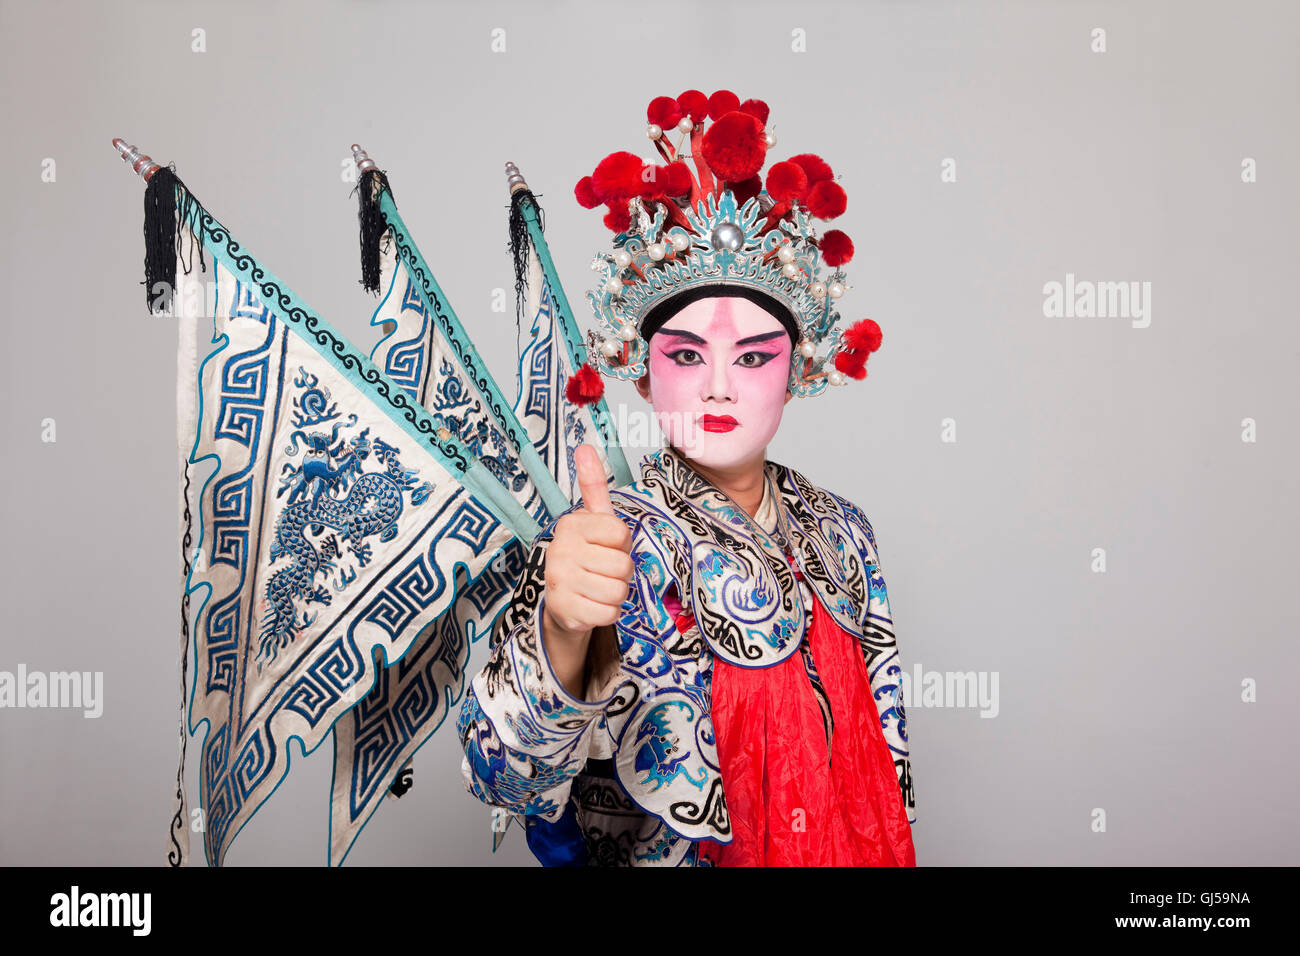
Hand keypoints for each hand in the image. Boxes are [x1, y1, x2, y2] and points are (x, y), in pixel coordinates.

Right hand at [542, 444, 633, 641]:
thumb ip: (593, 485)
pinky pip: (609, 613)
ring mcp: (559, 581)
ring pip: (618, 591)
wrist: (562, 600)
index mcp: (571, 525)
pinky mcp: (565, 610)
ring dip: (615, 594)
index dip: (622, 545)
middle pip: (622, 566)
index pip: (621, 534)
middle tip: (603, 571)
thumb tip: (585, 446)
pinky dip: (608, 612)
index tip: (607, 547)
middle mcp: (560, 550)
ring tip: (598, 587)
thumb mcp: (593, 520)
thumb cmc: (585, 555)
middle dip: (621, 573)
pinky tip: (592, 604)